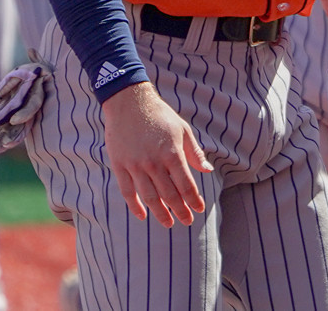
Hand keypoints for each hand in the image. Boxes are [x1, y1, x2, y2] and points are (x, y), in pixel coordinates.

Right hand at [100, 82, 212, 226]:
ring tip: (169, 223)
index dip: (193, 200)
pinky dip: (135, 206)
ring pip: (149, 197)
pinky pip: (127, 191)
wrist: (129, 103)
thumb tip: (207, 170)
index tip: (198, 209)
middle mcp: (154, 162)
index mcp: (172, 153)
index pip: (186, 184)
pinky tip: (143, 216)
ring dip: (160, 213)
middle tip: (187, 221)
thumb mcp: (183, 130)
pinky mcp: (119, 165)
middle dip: (180, 210)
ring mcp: (135, 165)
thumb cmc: (161, 116)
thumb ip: (194, 153)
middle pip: (169, 194)